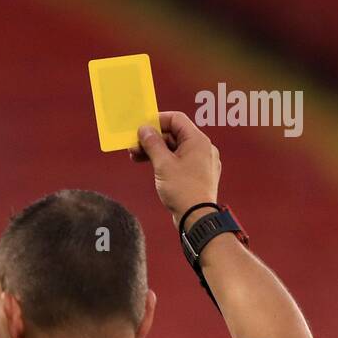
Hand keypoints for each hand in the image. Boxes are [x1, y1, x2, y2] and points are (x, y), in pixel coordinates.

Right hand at [130, 110, 220, 225]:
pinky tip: (154, 168)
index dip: (157, 121)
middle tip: (134, 147)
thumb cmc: (184, 191)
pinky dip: (167, 162)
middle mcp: (203, 148)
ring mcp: (202, 162)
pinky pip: (182, 162)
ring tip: (138, 158)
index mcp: (197, 140)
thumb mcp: (163, 164)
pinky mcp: (199, 176)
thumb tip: (145, 129)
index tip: (141, 129)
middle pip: (175, 135)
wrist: (197, 218)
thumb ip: (152, 144)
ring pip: (177, 150)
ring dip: (157, 152)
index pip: (176, 119)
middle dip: (153, 140)